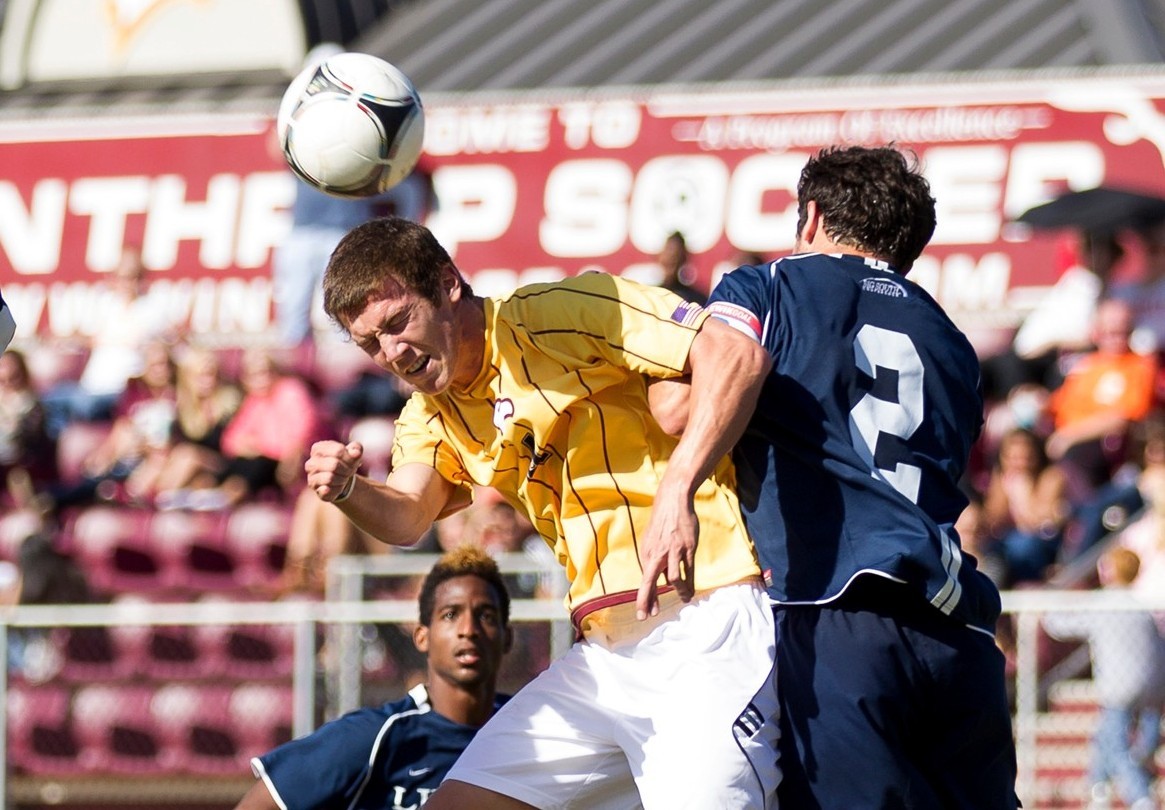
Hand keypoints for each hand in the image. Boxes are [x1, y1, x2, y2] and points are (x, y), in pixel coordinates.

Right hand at [305, 440, 363, 502]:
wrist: (341, 477)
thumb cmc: (346, 462)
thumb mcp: (354, 452)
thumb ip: (356, 449)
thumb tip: (356, 453)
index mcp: (318, 448)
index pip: (338, 451)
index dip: (350, 458)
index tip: (354, 461)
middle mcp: (311, 463)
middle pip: (334, 464)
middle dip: (347, 470)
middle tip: (350, 472)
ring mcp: (311, 477)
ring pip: (330, 478)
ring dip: (343, 480)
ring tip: (344, 478)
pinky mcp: (315, 491)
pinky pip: (326, 492)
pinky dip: (336, 490)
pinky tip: (339, 487)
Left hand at [635, 484, 698, 619]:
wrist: (673, 502)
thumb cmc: (662, 523)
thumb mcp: (651, 541)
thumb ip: (653, 561)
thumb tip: (657, 580)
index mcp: (647, 553)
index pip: (644, 581)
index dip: (644, 599)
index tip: (644, 615)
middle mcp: (657, 554)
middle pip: (650, 581)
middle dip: (648, 600)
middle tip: (648, 616)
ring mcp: (673, 551)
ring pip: (673, 579)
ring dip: (678, 592)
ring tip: (683, 599)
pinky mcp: (688, 548)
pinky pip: (688, 570)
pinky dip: (689, 583)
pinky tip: (690, 591)